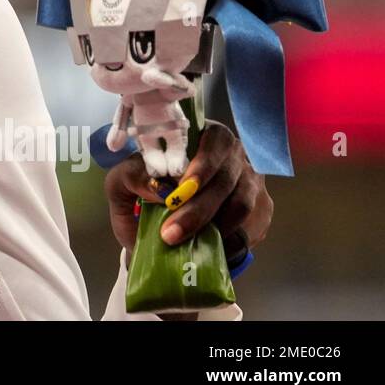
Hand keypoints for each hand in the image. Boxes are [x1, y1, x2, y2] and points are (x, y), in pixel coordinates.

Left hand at [105, 119, 271, 257]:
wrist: (156, 223)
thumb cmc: (144, 190)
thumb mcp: (125, 179)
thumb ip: (130, 176)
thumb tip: (157, 188)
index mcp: (202, 136)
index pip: (213, 142)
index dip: (201, 166)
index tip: (181, 189)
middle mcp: (233, 155)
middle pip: (225, 178)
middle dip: (197, 208)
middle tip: (171, 233)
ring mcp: (250, 182)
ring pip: (242, 204)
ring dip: (213, 227)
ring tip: (187, 245)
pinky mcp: (260, 211)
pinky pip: (253, 227)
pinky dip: (231, 240)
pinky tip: (209, 249)